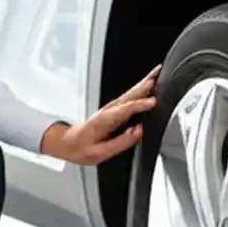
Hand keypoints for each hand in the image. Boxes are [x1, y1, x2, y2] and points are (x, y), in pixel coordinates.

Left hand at [41, 65, 159, 166]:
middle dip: (145, 84)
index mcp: (105, 120)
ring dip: (144, 83)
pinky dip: (140, 89)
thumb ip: (120, 143)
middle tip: (159, 74)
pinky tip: (148, 87)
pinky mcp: (113, 110)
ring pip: (130, 93)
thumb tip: (137, 132)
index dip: (140, 105)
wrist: (67, 143)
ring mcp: (111, 108)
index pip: (125, 109)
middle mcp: (109, 110)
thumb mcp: (99, 152)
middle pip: (130, 94)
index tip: (153, 102)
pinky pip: (129, 97)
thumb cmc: (81, 148)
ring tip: (158, 75)